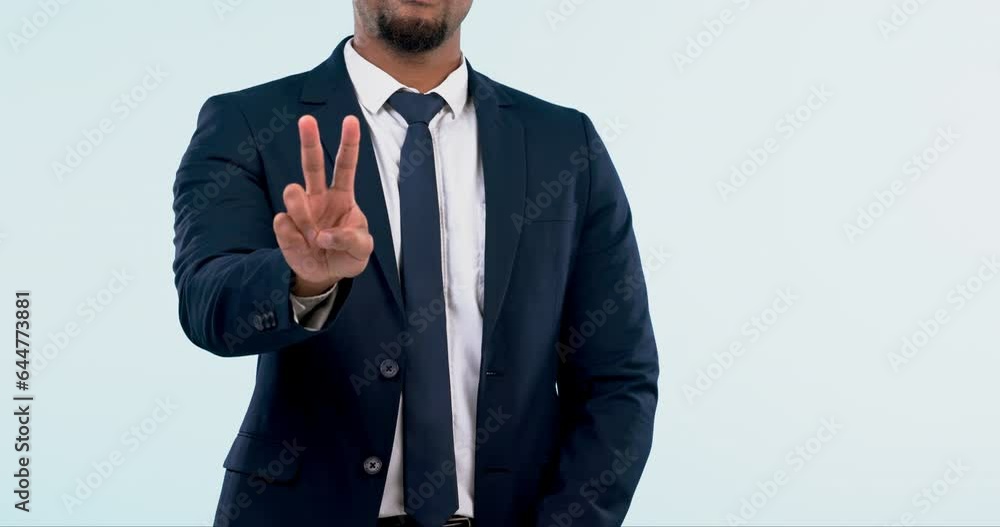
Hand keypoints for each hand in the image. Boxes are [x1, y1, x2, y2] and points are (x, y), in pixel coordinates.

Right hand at [274, 115, 372, 296]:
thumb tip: (324, 235)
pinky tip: (303, 246)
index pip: (345, 166)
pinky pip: (283, 224)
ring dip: (304, 216)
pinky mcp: (283, 226)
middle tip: (307, 120)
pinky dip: (295, 240)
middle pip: (311, 164)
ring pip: (293, 193)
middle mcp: (319, 197)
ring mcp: (300, 210)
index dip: (349, 144)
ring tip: (314, 236)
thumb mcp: (362, 250)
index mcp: (343, 196)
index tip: (351, 120)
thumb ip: (352, 241)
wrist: (324, 274)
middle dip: (309, 141)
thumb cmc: (346, 255)